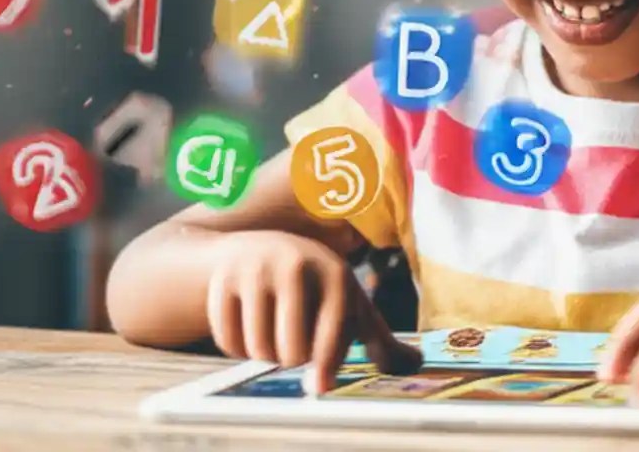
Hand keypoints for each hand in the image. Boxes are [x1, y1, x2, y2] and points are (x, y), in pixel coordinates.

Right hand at [205, 230, 421, 392]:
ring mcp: (255, 270)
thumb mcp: (348, 304)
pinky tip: (249, 327)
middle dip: (293, 358)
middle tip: (295, 342)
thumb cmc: (316, 288)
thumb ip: (380, 339)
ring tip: (275, 333)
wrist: (258, 249)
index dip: (326, 365)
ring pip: (258, 349)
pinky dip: (238, 347)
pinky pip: (228, 340)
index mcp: (334, 273)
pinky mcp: (222, 280)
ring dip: (266, 355)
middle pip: (291, 351)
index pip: (331, 333)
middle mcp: (295, 264)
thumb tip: (416, 364)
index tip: (320, 389)